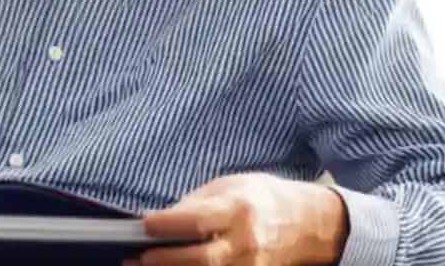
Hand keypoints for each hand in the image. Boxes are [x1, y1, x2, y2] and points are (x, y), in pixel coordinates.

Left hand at [124, 173, 346, 265]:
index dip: (168, 225)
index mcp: (238, 210)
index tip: (144, 225)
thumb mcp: (228, 185)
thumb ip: (195, 203)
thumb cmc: (261, 198)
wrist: (305, 223)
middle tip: (139, 257)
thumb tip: (160, 218)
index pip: (199, 221)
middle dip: (167, 260)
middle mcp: (246, 242)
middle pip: (202, 259)